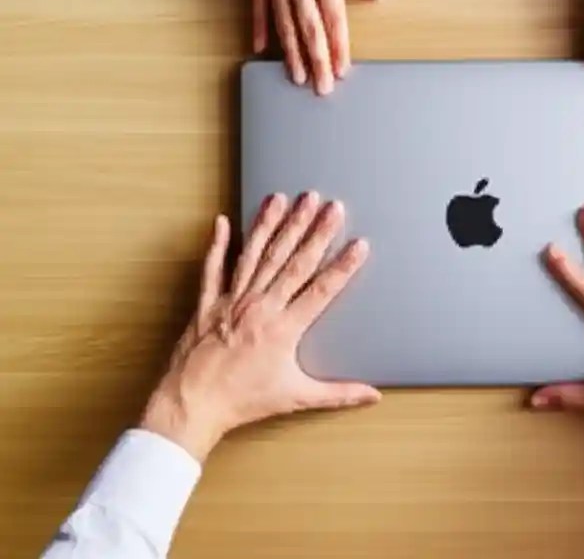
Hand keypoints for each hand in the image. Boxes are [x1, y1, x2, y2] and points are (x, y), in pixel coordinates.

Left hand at [141, 193, 378, 461]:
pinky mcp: (208, 304)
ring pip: (258, 256)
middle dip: (315, 231)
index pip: (322, 289)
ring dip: (274, 226)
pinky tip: (225, 222)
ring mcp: (232, 302)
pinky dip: (219, 245)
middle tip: (330, 206)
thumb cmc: (243, 402)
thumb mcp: (297, 398)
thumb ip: (339, 394)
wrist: (192, 405)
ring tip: (287, 199)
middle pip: (293, 262)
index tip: (359, 244)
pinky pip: (214, 268)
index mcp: (284, 329)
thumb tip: (372, 396)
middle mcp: (259, 308)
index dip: (343, 266)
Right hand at [243, 0, 386, 94]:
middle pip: (308, 29)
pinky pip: (258, 5)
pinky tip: (261, 48)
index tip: (343, 70)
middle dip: (317, 61)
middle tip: (322, 87)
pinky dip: (260, 28)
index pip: (333, 19)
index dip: (339, 47)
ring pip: (283, 23)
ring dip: (291, 53)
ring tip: (297, 76)